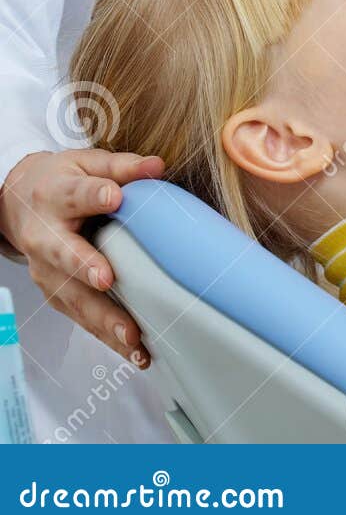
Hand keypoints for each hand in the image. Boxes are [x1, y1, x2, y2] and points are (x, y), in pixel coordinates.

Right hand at [0, 149, 164, 367]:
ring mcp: (47, 270)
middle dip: (85, 267)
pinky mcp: (54, 294)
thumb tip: (159, 166)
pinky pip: (80, 317)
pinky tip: (131, 351)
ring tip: (133, 336)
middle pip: (65, 254)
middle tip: (107, 279)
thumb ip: (122, 167)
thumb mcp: (86, 164)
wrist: (18, 204)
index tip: (114, 197)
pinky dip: (105, 336)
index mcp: (56, 195)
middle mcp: (46, 236)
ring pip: (73, 297)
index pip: (77, 194)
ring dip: (103, 319)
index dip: (94, 195)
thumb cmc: (62, 182)